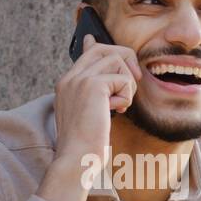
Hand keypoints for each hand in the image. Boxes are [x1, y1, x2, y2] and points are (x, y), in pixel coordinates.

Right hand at [53, 32, 140, 163]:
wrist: (77, 159)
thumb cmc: (85, 144)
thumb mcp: (90, 113)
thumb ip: (98, 94)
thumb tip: (112, 84)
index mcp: (66, 84)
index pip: (87, 52)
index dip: (99, 46)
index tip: (95, 40)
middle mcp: (70, 78)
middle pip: (103, 48)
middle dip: (125, 60)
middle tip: (133, 81)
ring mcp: (80, 80)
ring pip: (117, 60)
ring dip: (127, 82)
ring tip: (120, 104)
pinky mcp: (93, 86)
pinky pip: (123, 79)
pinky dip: (126, 95)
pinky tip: (117, 110)